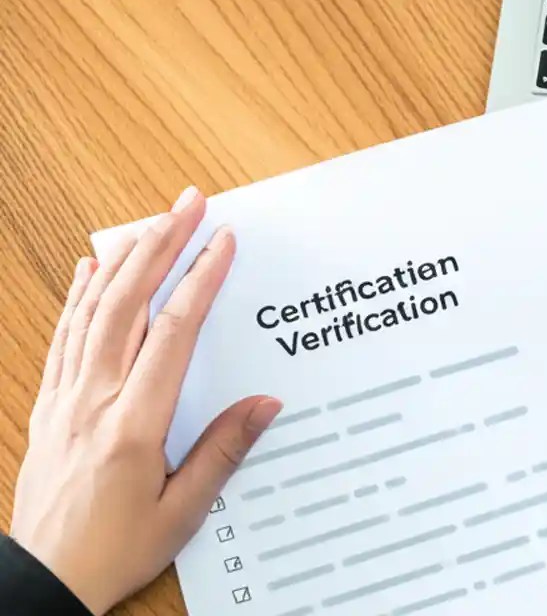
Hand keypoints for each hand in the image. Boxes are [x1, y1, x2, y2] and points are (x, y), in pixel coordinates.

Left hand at [10, 188, 280, 614]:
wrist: (44, 579)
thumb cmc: (115, 550)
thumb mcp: (184, 512)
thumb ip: (225, 450)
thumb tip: (267, 402)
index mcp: (134, 425)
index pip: (173, 334)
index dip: (201, 280)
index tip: (223, 242)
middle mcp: (94, 400)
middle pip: (128, 304)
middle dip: (161, 246)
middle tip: (188, 204)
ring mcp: (66, 398)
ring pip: (93, 311)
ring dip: (124, 259)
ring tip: (150, 221)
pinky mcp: (49, 405)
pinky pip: (65, 336)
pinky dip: (79, 295)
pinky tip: (90, 268)